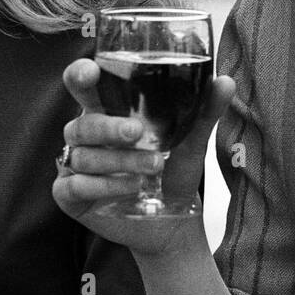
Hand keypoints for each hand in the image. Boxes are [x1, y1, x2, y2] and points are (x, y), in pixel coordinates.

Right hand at [52, 58, 233, 256]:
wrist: (173, 222)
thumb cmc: (174, 172)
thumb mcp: (191, 140)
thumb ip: (204, 110)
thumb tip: (226, 81)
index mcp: (106, 110)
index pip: (82, 84)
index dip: (80, 75)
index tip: (90, 72)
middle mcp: (85, 135)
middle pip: (82, 124)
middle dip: (109, 127)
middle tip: (138, 133)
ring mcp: (73, 165)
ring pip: (83, 156)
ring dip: (120, 162)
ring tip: (153, 168)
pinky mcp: (69, 195)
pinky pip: (74, 186)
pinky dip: (104, 187)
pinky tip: (130, 188)